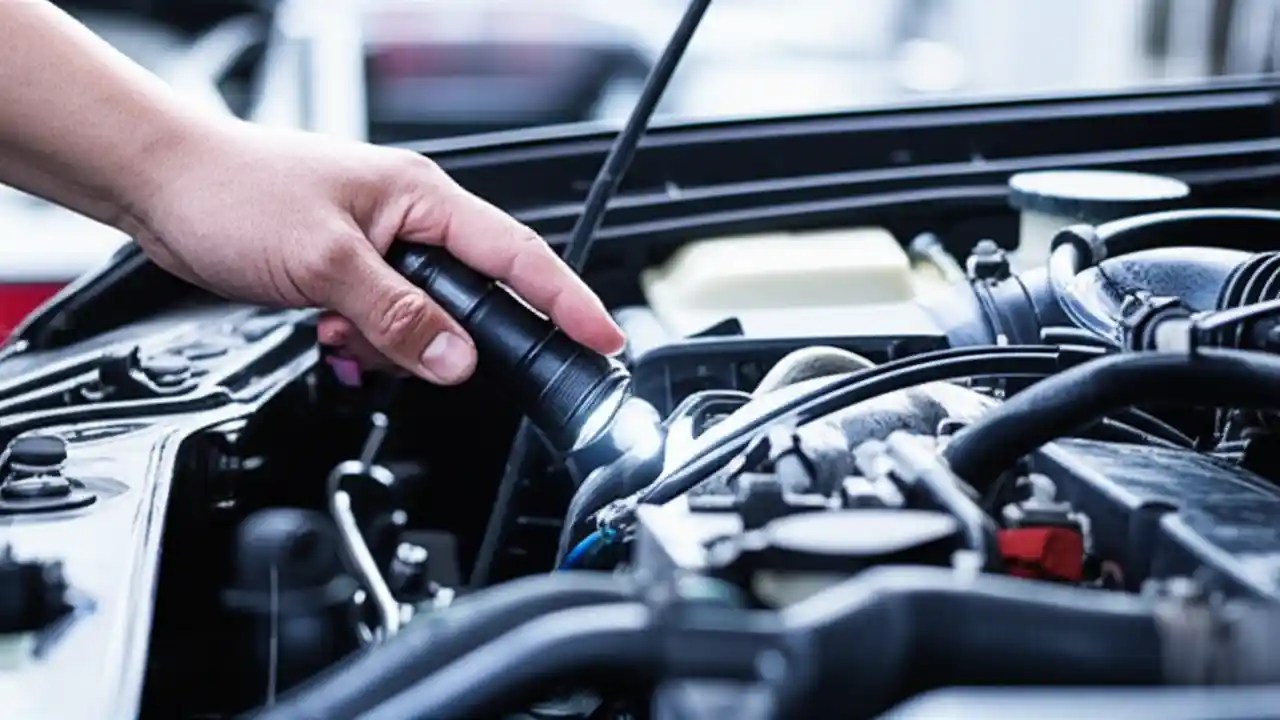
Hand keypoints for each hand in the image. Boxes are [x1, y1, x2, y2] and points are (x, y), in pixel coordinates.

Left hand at [122, 118, 624, 384]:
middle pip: (472, 300)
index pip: (518, 256)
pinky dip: (366, 342)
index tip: (603, 337)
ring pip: (426, 323)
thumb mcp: (326, 264)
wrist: (163, 185)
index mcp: (424, 198)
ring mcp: (383, 247)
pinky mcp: (353, 273)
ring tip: (341, 331)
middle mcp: (412, 220)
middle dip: (445, 340)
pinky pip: (388, 324)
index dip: (566, 300)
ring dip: (392, 345)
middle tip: (405, 354)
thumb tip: (459, 360)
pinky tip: (329, 331)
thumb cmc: (236, 191)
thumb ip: (400, 317)